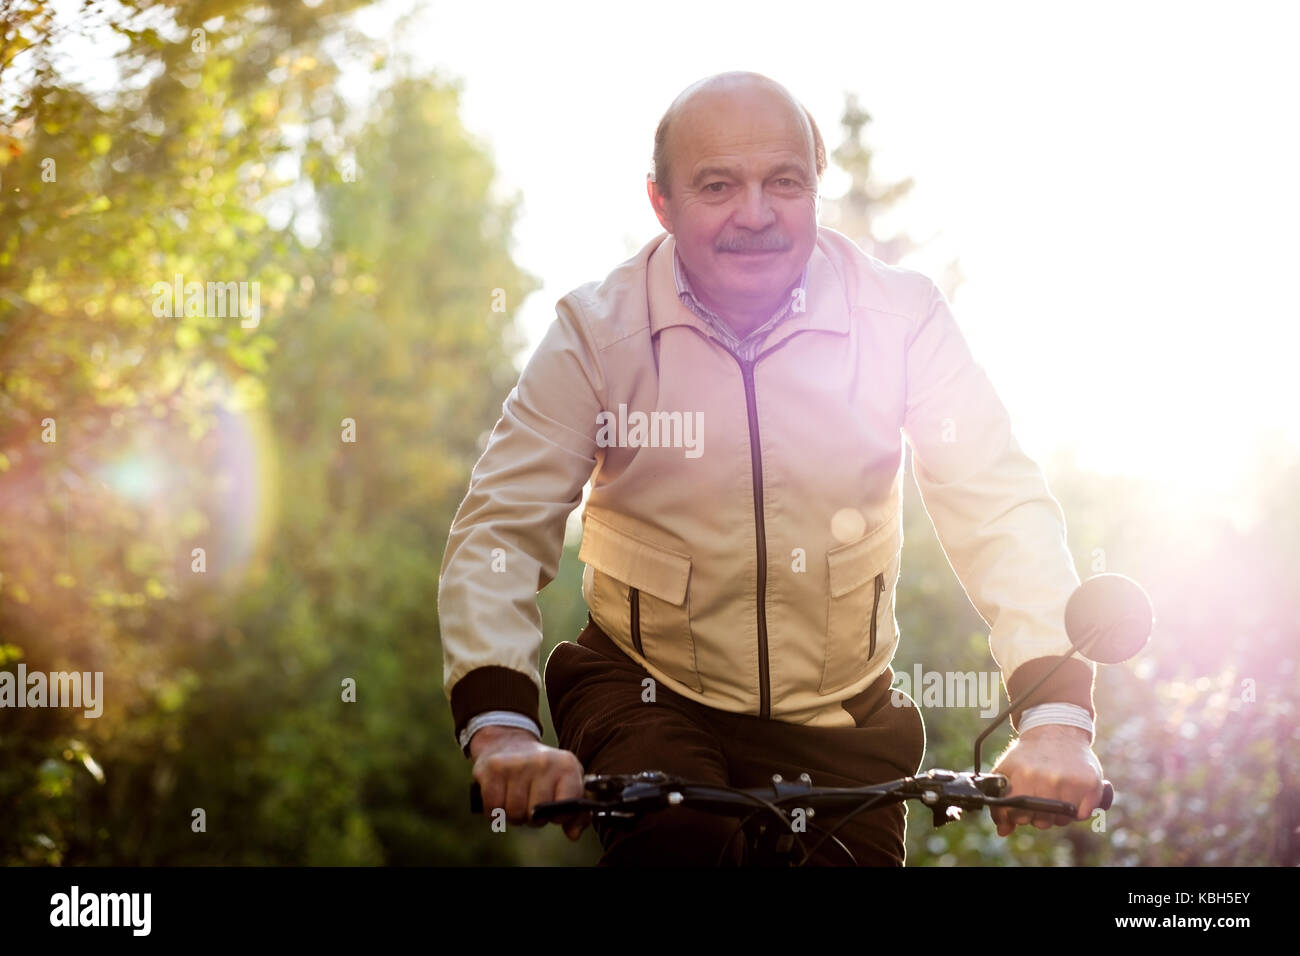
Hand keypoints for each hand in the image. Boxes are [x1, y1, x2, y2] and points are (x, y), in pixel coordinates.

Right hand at [469, 725, 589, 840]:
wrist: (508, 742)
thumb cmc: (541, 771)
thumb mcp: (565, 782)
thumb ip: (576, 812)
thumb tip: (574, 834)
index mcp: (566, 765)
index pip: (568, 806)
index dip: (559, 816)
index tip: (554, 811)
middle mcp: (544, 762)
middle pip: (537, 815)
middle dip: (533, 817)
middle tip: (531, 802)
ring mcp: (517, 764)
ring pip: (514, 814)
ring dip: (514, 814)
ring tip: (516, 798)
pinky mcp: (493, 768)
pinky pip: (494, 809)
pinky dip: (495, 811)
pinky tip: (500, 795)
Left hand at [988, 724, 1104, 836]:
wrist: (1056, 731)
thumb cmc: (1029, 754)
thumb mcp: (1007, 770)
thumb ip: (999, 802)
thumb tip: (1003, 830)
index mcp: (1023, 777)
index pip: (1017, 817)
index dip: (1017, 815)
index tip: (1021, 805)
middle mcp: (1048, 781)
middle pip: (1041, 822)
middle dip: (1038, 814)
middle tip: (1040, 794)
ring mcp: (1071, 783)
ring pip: (1062, 820)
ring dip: (1058, 812)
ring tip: (1055, 791)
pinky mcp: (1092, 784)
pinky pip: (1083, 815)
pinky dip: (1079, 810)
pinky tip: (1072, 793)